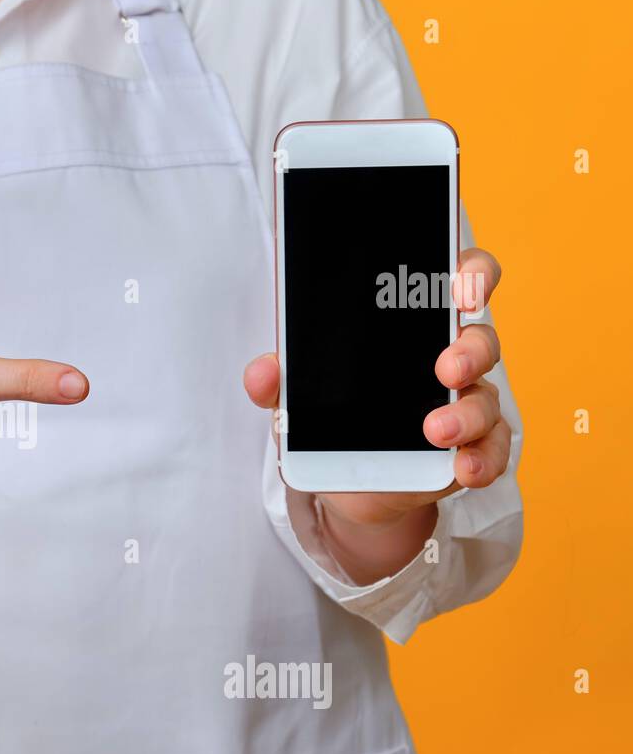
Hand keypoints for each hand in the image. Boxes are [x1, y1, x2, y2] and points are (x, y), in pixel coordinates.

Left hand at [242, 248, 508, 581]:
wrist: (347, 480)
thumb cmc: (335, 417)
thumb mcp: (300, 398)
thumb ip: (280, 383)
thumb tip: (261, 373)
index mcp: (415, 329)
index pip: (457, 284)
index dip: (470, 274)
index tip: (462, 282)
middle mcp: (451, 359)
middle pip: (480, 339)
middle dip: (470, 349)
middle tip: (446, 367)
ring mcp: (466, 403)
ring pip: (485, 398)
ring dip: (468, 413)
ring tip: (437, 431)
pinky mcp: (471, 447)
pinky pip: (493, 448)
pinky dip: (483, 458)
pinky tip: (464, 467)